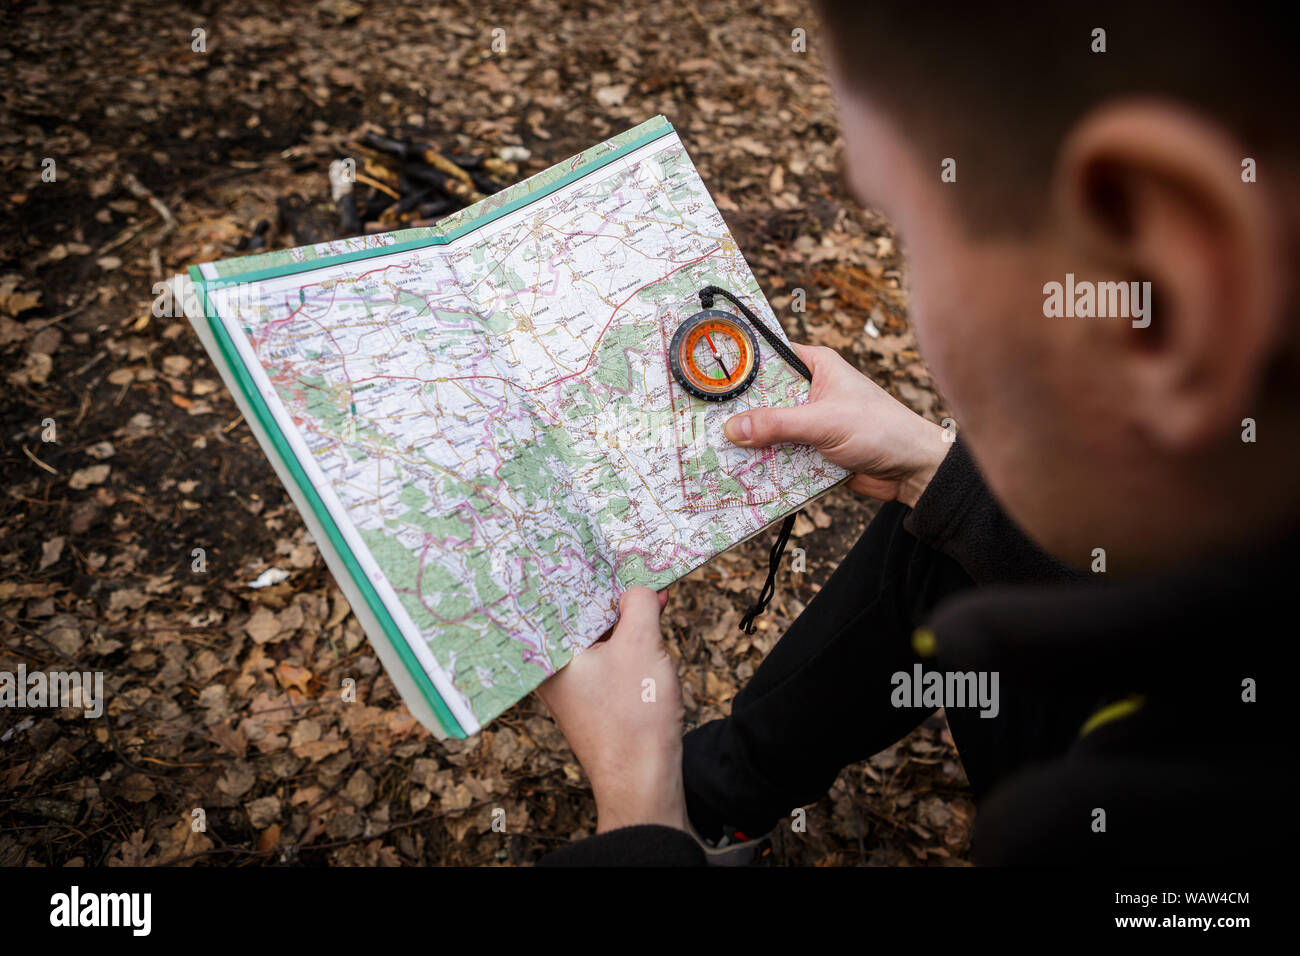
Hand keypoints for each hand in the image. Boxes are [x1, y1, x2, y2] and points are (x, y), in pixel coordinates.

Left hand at [536, 588, 686, 833]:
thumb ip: (639, 605)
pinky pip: (608, 658)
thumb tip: (639, 589)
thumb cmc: (634, 716)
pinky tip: (651, 626)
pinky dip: (627, 642)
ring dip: (624, 618)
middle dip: (610, 594)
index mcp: (548, 654)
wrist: (644, 782)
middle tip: (634, 567)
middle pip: (578, 616)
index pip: (555, 600)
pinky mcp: (594, 700)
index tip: (596, 546)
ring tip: (653, 596)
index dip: (580, 571)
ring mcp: (573, 687)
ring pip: (596, 637)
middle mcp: (552, 670)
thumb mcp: (641, 644)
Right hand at [724, 343, 947, 506]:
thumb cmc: (882, 430)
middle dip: (739, 413)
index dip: (739, 367)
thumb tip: (734, 428)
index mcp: (816, 366)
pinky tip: (740, 472)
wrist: (914, 471)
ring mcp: (810, 422)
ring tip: (713, 451)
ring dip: (750, 443)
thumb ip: (778, 424)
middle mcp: (811, 390)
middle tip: (702, 422)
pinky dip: (765, 463)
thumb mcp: (825, 422)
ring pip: (769, 430)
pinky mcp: (811, 450)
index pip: (768, 358)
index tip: (706, 378)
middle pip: (763, 399)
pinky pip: (780, 454)